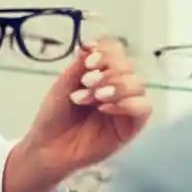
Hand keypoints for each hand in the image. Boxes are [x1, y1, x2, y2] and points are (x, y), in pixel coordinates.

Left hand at [1, 38, 151, 191]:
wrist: (48, 146)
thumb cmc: (55, 115)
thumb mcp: (64, 84)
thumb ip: (80, 65)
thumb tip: (91, 45)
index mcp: (101, 74)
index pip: (116, 52)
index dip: (106, 52)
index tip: (88, 60)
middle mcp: (116, 88)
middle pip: (128, 66)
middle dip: (107, 71)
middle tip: (87, 83)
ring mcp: (125, 108)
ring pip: (138, 84)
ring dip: (116, 85)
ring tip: (94, 96)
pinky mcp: (130, 128)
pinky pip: (144, 108)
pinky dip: (126, 103)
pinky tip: (104, 107)